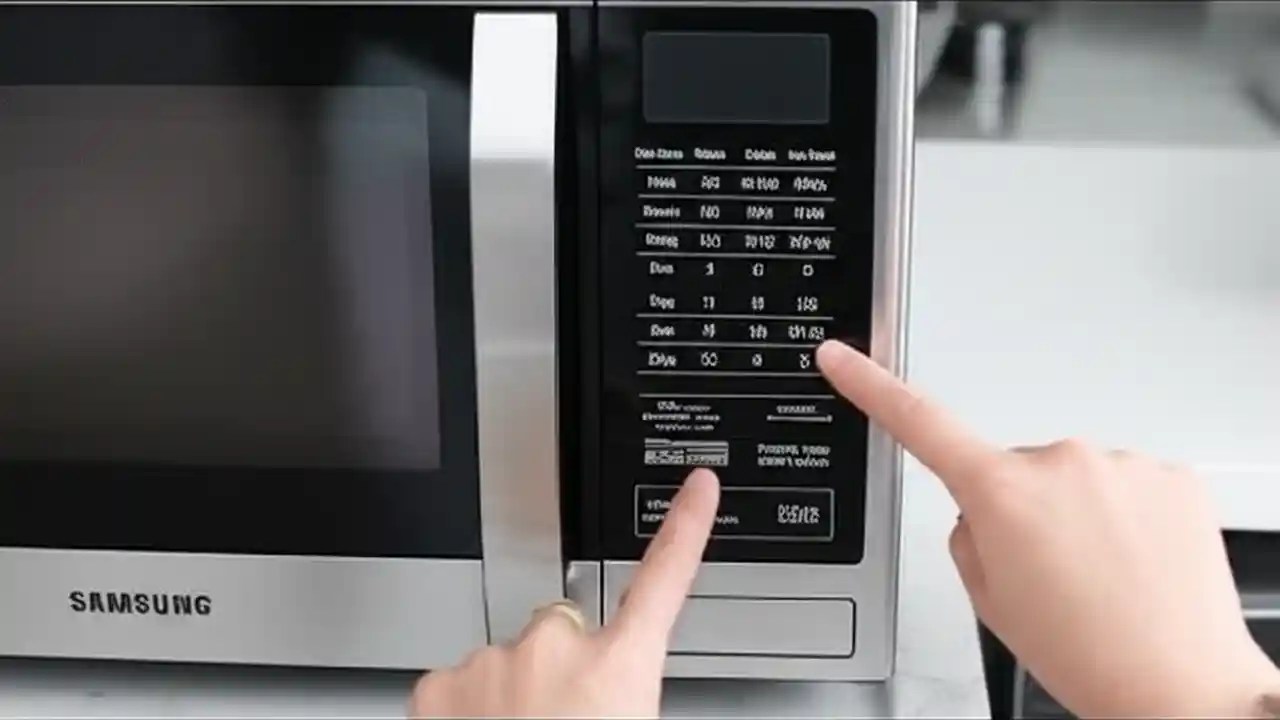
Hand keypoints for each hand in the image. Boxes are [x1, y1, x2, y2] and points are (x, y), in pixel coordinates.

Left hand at [409, 469, 719, 717]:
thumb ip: (626, 699)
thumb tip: (613, 696)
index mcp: (619, 671)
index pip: (665, 582)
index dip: (686, 528)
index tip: (699, 485)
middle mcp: (557, 652)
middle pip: (566, 633)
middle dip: (562, 668)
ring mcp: (493, 662)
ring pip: (508, 662)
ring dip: (512, 695)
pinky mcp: (438, 685)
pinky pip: (459, 684)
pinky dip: (466, 709)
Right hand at [816, 340, 1279, 718]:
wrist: (1180, 686)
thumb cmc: (1087, 655)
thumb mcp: (989, 600)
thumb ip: (968, 533)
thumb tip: (984, 509)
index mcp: (1000, 494)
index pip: (918, 422)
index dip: (870, 385)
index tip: (841, 357)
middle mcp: (1059, 464)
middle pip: (1014, 470)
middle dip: (1022, 511)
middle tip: (1050, 575)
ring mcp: (1120, 465)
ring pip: (1074, 481)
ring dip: (1079, 518)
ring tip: (1100, 579)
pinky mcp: (1170, 476)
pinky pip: (1127, 486)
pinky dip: (1128, 521)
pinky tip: (1135, 565)